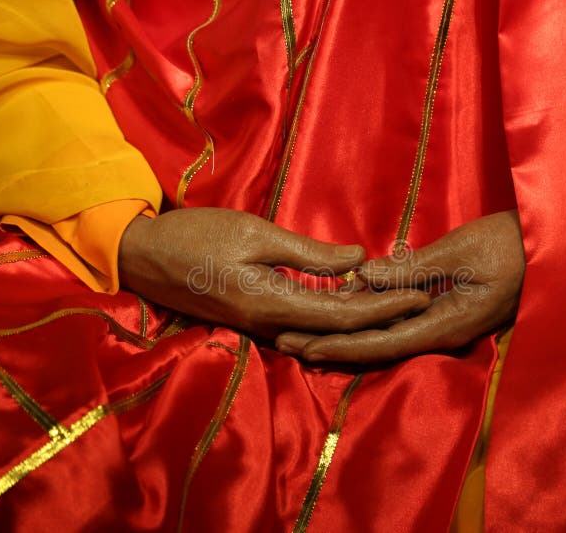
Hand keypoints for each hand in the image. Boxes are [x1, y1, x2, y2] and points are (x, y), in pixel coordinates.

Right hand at [118, 208, 430, 337]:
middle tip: (421, 301)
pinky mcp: (254, 321)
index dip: (384, 308)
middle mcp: (270, 326)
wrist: (143, 257)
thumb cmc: (196, 236)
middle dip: (382, 319)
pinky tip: (353, 303)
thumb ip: (309, 253)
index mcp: (272, 305)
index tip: (419, 297)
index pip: (343, 317)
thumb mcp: (255, 233)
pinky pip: (304, 326)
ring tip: (398, 303)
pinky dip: (334, 317)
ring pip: (323, 332)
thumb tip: (360, 259)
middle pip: (338, 332)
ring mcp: (260, 328)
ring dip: (360, 320)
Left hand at [275, 210, 524, 361]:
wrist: (551, 246)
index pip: (378, 344)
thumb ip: (411, 269)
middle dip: (329, 346)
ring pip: (384, 338)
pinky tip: (345, 315)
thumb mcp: (459, 252)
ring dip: (344, 336)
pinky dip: (368, 321)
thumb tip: (362, 277)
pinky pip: (399, 324)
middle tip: (284, 341)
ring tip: (302, 334)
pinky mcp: (445, 314)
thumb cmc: (511, 246)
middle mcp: (439, 334)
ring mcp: (443, 326)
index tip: (299, 344)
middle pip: (375, 348)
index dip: (337, 346)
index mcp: (443, 326)